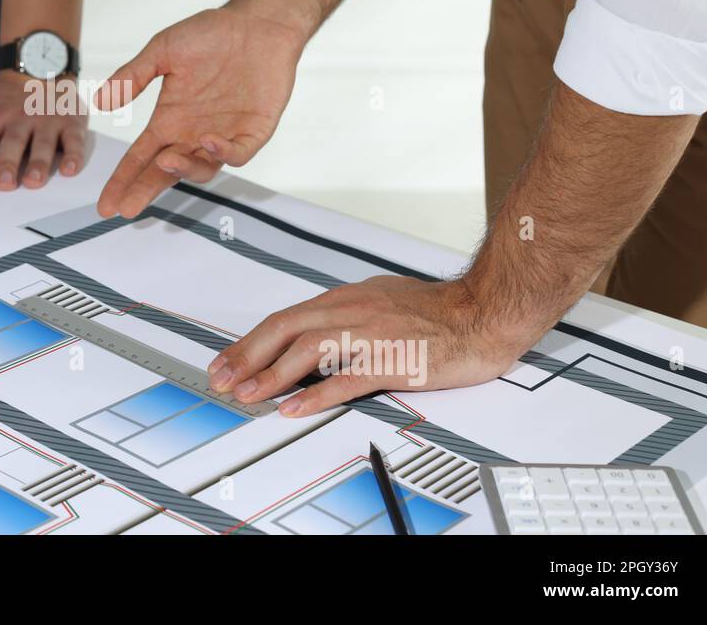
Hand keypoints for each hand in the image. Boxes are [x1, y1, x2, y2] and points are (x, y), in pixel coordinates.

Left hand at [0, 71, 88, 188]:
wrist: (39, 69)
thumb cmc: (1, 98)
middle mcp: (21, 119)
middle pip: (13, 142)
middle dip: (8, 163)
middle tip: (4, 184)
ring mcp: (47, 121)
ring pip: (43, 143)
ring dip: (39, 162)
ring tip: (33, 181)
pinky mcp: (71, 123)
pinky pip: (74, 140)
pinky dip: (74, 155)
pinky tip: (70, 169)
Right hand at [93, 2, 302, 217]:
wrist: (256, 22)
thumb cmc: (210, 35)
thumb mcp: (162, 50)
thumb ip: (133, 76)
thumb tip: (101, 102)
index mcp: (169, 120)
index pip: (140, 158)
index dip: (123, 181)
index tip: (106, 204)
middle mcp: (193, 134)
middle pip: (165, 172)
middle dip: (145, 190)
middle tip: (127, 208)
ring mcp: (224, 135)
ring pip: (202, 168)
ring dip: (183, 168)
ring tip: (166, 160)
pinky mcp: (254, 131)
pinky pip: (238, 152)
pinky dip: (224, 152)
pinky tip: (208, 140)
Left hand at [207, 276, 535, 416]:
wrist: (483, 313)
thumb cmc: (438, 310)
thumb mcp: (380, 299)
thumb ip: (345, 314)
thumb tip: (313, 331)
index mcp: (346, 299)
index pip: (286, 319)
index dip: (251, 341)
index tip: (227, 360)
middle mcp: (352, 311)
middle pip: (285, 329)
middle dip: (247, 356)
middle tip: (222, 379)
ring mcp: (371, 335)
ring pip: (307, 351)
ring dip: (271, 375)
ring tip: (248, 394)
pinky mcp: (393, 360)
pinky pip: (346, 379)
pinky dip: (315, 395)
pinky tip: (295, 408)